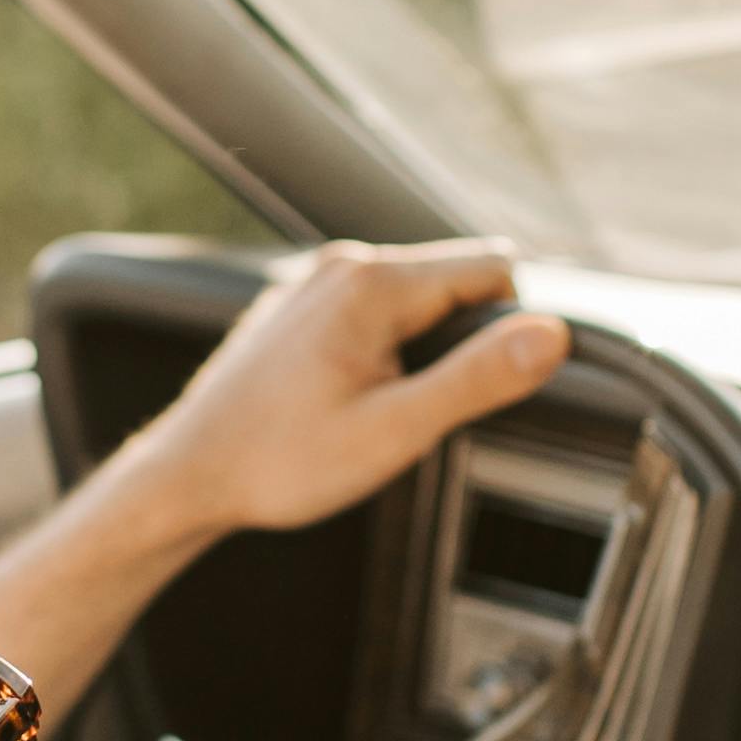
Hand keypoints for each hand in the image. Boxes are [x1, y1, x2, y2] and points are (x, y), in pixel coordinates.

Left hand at [135, 241, 568, 550]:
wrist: (188, 475)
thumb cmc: (281, 461)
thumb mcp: (396, 429)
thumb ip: (478, 377)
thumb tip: (552, 335)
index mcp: (374, 284)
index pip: (495, 270)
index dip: (512, 327)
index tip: (489, 385)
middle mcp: (342, 265)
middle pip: (454, 279)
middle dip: (464, 339)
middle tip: (426, 408)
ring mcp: (313, 283)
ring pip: (412, 298)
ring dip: (422, 347)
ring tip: (382, 409)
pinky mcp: (297, 307)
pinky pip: (369, 311)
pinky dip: (381, 349)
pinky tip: (348, 401)